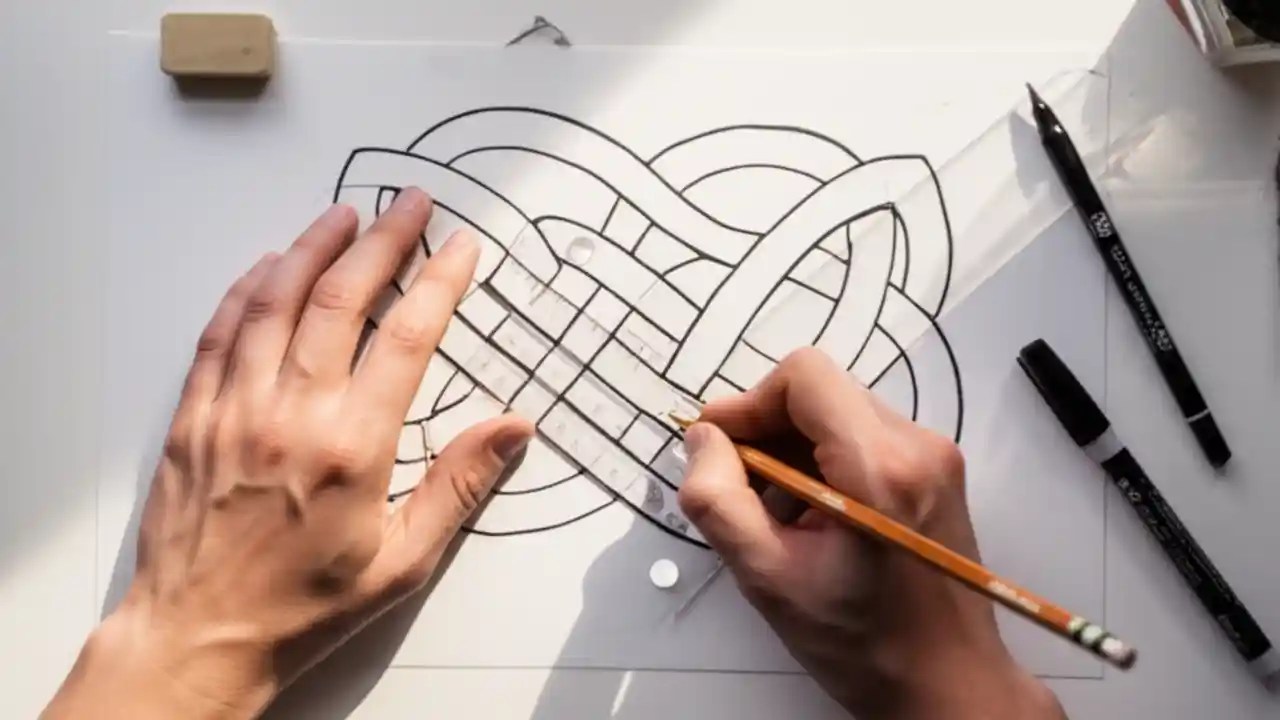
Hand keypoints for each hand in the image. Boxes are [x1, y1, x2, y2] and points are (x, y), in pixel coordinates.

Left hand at [44, 189, 533, 719]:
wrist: (198, 637)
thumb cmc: (302, 607)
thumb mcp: (401, 560)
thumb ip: (458, 486)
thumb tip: (512, 429)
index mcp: (352, 448)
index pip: (407, 337)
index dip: (438, 281)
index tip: (459, 247)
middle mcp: (291, 414)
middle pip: (343, 299)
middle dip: (383, 241)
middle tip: (409, 204)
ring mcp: (235, 408)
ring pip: (277, 300)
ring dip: (314, 247)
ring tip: (344, 215)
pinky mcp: (194, 415)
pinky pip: (221, 331)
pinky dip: (248, 288)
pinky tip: (268, 265)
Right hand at [678, 349, 1063, 719]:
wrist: (948, 684)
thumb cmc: (863, 644)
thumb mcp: (768, 578)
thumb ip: (719, 500)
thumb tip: (703, 439)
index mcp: (880, 467)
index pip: (805, 376)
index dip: (749, 403)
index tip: (718, 447)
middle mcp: (917, 445)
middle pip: (821, 393)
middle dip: (767, 430)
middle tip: (739, 488)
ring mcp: (934, 456)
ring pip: (839, 414)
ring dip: (792, 449)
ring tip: (776, 514)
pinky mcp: (937, 472)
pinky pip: (864, 438)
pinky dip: (824, 463)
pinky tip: (811, 518)